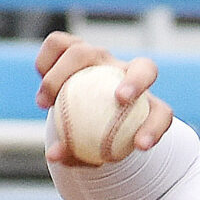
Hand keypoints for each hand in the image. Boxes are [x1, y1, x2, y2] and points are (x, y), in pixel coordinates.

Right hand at [34, 35, 173, 160]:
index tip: (139, 146)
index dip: (154, 128)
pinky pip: (58, 44)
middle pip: (145, 68)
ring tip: (44, 103)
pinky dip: (46, 60)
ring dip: (63, 73)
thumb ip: (74, 155)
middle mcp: (128, 75)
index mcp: (144, 106)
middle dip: (136, 82)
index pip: (161, 115)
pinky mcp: (75, 48)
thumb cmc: (89, 140)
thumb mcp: (84, 154)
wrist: (82, 114)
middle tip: (118, 100)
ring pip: (87, 52)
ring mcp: (103, 58)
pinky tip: (38, 80)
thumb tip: (53, 155)